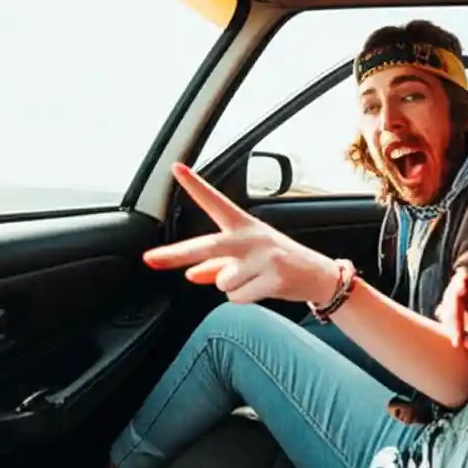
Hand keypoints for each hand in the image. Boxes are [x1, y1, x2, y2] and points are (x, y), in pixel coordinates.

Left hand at [142, 163, 340, 304]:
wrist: (318, 276)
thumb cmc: (280, 263)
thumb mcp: (249, 259)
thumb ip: (217, 266)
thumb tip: (191, 274)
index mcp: (244, 226)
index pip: (215, 202)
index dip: (195, 185)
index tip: (175, 168)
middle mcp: (252, 237)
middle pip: (207, 246)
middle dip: (176, 255)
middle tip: (150, 259)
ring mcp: (263, 256)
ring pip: (222, 282)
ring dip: (233, 287)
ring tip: (255, 280)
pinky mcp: (274, 277)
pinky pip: (238, 297)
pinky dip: (246, 298)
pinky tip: (264, 289)